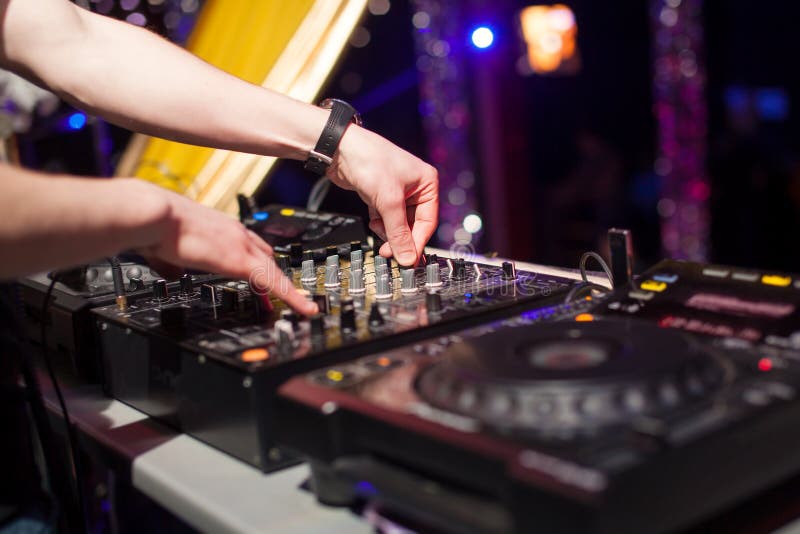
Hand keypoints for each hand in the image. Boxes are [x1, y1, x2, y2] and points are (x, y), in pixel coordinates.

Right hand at [130, 181, 316, 314]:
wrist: (153, 214)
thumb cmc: (153, 226)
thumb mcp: (166, 247)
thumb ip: (173, 262)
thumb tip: (171, 273)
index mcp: (220, 227)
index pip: (249, 245)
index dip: (260, 262)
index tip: (265, 275)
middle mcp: (235, 232)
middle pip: (267, 257)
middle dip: (277, 277)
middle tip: (289, 295)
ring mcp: (241, 244)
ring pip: (274, 271)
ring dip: (288, 290)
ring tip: (303, 306)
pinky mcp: (240, 260)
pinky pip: (274, 282)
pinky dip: (290, 297)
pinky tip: (302, 307)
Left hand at [328, 125, 438, 265]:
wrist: (339, 149)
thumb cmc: (370, 161)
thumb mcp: (388, 201)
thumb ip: (398, 232)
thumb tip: (407, 258)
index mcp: (427, 183)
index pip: (428, 221)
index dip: (417, 242)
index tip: (407, 259)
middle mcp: (415, 187)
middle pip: (413, 225)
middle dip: (399, 238)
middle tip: (389, 252)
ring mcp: (398, 192)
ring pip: (398, 224)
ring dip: (388, 231)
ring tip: (377, 228)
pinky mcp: (382, 195)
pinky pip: (386, 218)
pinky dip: (380, 223)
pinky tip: (373, 221)